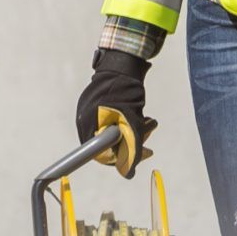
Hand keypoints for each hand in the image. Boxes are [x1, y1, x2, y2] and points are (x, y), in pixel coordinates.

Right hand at [74, 47, 155, 174]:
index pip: (101, 154)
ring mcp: (92, 111)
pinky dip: (129, 122)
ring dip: (134, 132)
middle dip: (132, 144)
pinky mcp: (100, 104)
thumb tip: (128, 173)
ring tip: (149, 123)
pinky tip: (143, 117)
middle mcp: (87, 120)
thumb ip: (130, 148)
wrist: (122, 62)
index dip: (122, 158)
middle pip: (109, 144)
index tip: (139, 155)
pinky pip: (114, 120)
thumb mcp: (131, 123)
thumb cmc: (124, 90)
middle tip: (149, 144)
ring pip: (115, 132)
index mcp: (88, 126)